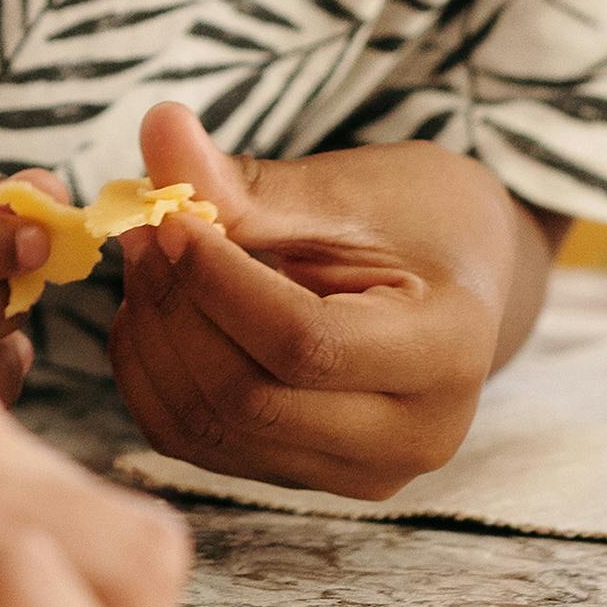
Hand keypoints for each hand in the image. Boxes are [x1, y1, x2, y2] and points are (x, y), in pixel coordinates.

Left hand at [100, 105, 549, 502]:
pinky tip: (157, 313)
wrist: (462, 282)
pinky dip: (154, 379)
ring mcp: (360, 473)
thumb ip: (252, 183)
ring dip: (153, 343)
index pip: (302, 342)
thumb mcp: (348, 190)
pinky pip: (197, 444)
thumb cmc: (418, 220)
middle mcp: (411, 436)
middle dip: (174, 309)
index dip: (214, 282)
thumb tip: (156, 127)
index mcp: (446, 354)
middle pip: (245, 398)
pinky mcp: (308, 479)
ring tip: (149, 263)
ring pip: (209, 429)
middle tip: (144, 232)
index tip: (169, 217)